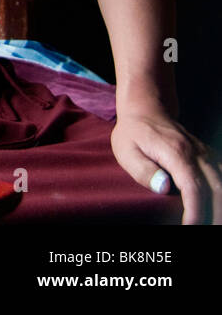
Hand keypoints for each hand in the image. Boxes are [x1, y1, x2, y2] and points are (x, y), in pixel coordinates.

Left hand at [111, 106, 221, 223]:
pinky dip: (221, 193)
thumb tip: (164, 188)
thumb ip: (143, 170)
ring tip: (213, 221)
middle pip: (216, 188)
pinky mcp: (208, 158)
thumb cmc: (133, 133)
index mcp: (175, 152)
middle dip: (213, 212)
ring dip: (220, 205)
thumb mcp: (126, 150)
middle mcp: (197, 153)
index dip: (195, 209)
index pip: (193, 186)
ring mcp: (205, 154)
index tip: (191, 225)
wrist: (146, 110)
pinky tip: (216, 207)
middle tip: (206, 227)